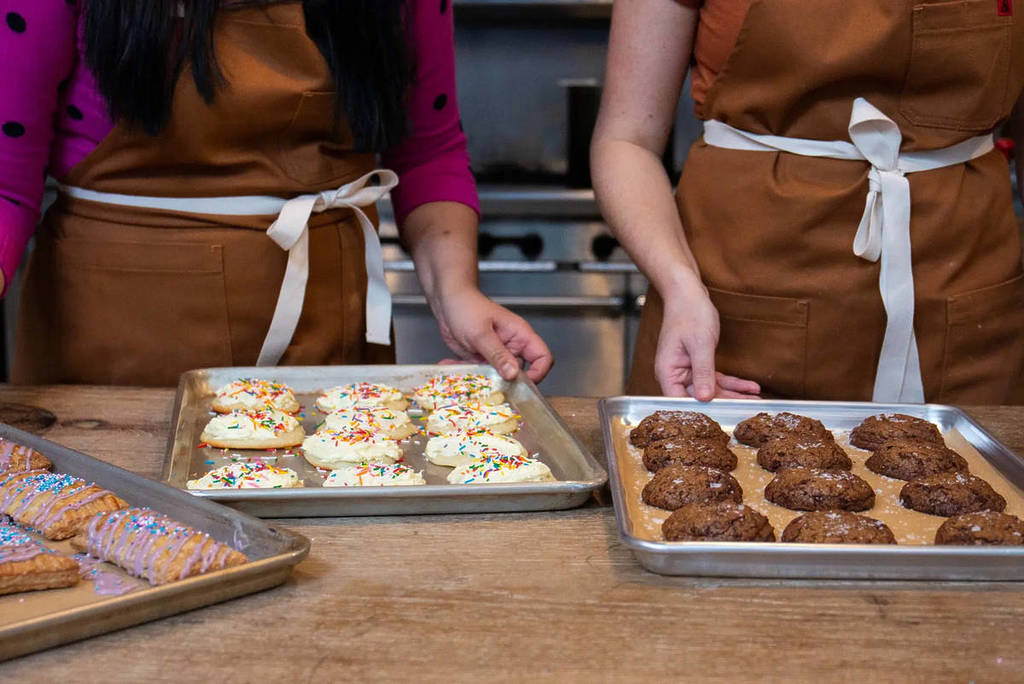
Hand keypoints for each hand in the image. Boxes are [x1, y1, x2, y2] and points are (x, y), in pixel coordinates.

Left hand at [432, 287, 553, 382]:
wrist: (447, 300)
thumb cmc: (467, 307)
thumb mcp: (481, 333)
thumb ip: (497, 354)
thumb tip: (513, 374)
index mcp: (520, 336)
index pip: (543, 357)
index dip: (538, 373)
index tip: (521, 384)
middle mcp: (512, 347)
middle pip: (522, 373)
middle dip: (507, 384)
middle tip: (492, 389)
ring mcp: (497, 354)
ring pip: (498, 377)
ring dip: (483, 382)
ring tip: (466, 377)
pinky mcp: (482, 359)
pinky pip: (480, 374)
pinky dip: (467, 374)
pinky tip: (451, 365)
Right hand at [655, 288, 759, 400]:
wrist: (688, 294)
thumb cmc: (688, 314)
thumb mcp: (700, 343)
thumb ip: (703, 372)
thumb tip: (704, 398)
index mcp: (668, 372)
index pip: (680, 401)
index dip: (700, 411)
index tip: (722, 416)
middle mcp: (675, 375)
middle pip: (699, 397)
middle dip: (725, 402)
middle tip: (748, 409)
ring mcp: (687, 371)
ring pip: (711, 389)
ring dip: (734, 393)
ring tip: (755, 399)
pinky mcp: (698, 365)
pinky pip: (716, 379)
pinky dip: (733, 383)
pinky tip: (750, 387)